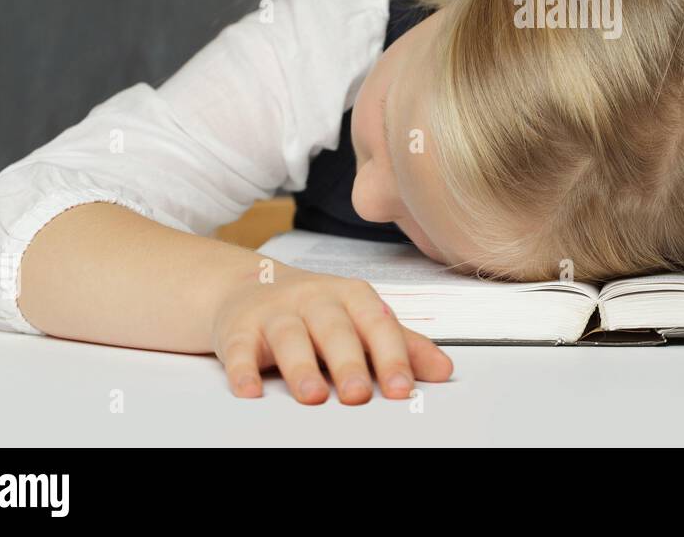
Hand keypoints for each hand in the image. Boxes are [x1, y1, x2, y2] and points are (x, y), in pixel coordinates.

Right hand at [210, 265, 452, 403]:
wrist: (250, 287)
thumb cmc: (318, 310)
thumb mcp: (361, 320)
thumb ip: (402, 345)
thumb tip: (445, 372)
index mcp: (352, 296)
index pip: (377, 324)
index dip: (391, 356)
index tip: (402, 389)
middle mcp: (315, 298)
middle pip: (334, 328)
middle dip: (348, 362)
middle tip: (359, 395)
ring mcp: (275, 311)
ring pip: (289, 336)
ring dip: (301, 367)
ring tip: (314, 397)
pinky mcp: (239, 328)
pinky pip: (239, 348)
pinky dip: (242, 370)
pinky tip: (250, 392)